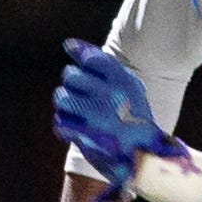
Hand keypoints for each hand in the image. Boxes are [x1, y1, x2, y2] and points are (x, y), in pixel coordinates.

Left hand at [51, 40, 185, 196]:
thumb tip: (69, 44)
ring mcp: (97, 117)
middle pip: (70, 76)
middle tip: (81, 92)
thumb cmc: (132, 116)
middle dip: (71, 82)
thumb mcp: (129, 88)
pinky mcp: (84, 136)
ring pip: (61, 97)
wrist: (143, 157)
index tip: (76, 56)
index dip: (79, 54)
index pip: (91, 59)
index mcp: (124, 82)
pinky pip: (59, 120)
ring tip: (77, 109)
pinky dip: (64, 124)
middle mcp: (111, 97)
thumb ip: (103, 66)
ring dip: (65, 103)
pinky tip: (76, 126)